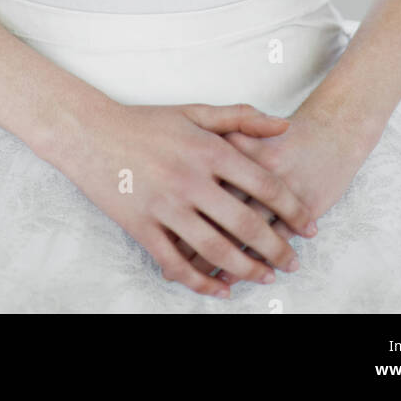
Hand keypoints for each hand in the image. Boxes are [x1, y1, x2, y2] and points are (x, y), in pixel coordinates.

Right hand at [53, 102, 318, 297]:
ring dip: (246, 269)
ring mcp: (165, 206)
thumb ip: (242, 118)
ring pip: (216, 248)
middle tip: (294, 262)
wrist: (90, 133)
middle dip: (277, 248)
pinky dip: (202, 281)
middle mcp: (191, 180)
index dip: (294, 210)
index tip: (310, 228)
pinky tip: (221, 289)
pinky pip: (177, 263)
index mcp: (209, 150)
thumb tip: (286, 126)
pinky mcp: (142, 227)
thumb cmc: (146, 121)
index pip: (265, 185)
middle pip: (246, 223)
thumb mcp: (195, 111)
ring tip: (265, 278)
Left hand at [171, 107, 376, 284]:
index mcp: (239, 145)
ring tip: (201, 277)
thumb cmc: (284, 135)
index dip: (177, 204)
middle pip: (219, 208)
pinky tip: (233, 278)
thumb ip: (215, 140)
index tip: (158, 224)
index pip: (201, 179)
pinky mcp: (303, 206)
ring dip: (222, 259)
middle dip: (194, 239)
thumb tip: (181, 167)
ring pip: (246, 229)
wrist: (333, 131)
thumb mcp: (245, 126)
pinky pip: (274, 237)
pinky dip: (253, 260)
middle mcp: (259, 167)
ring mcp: (283, 187)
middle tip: (173, 263)